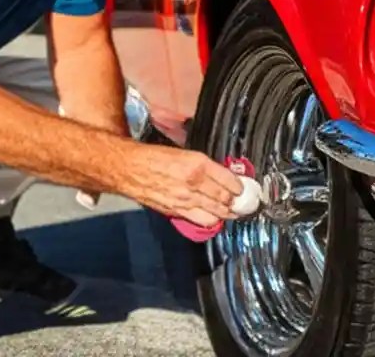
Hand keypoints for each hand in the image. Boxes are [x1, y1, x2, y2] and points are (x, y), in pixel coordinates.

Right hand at [117, 143, 243, 227]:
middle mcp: (193, 184)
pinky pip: (198, 220)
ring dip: (226, 214)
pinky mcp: (175, 211)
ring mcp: (184, 200)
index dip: (240, 188)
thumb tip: (224, 175)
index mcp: (198, 165)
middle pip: (225, 200)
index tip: (244, 189)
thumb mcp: (186, 153)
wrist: (130, 168)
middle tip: (243, 204)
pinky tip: (213, 217)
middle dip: (237, 204)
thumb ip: (206, 167)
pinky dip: (209, 220)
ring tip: (231, 212)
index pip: (229, 181)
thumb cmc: (155, 157)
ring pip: (214, 214)